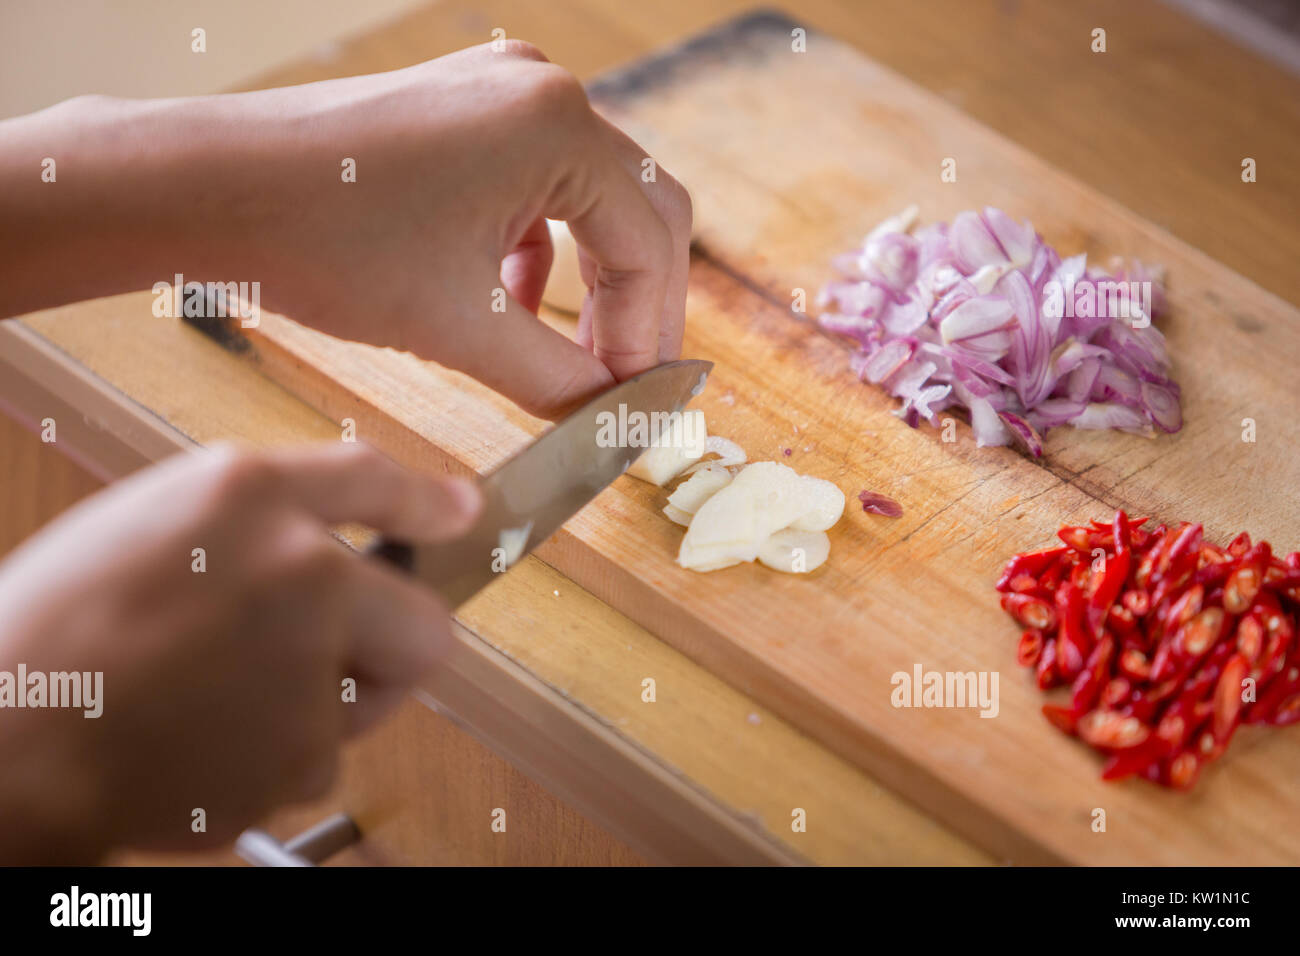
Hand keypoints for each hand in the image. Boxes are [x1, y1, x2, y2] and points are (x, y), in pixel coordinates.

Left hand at [0, 42, 692, 419]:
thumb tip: (608, 419)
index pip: (650, 244)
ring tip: (575, 358)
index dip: (648, 335)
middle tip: (625, 384)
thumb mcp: (457, 326)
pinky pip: (537, 185)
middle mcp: (541, 91)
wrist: (206, 191)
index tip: (630, 403)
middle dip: (638, 306)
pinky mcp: (463, 111)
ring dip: (594, 281)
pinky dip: (542, 252)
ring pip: (593, 199)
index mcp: (556, 127)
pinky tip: (512, 306)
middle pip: (641, 210)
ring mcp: (500, 93)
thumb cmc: (322, 243)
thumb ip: (554, 377)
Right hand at [0, 443, 478, 861]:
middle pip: (425, 628)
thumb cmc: (57, 631)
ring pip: (360, 706)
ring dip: (311, 709)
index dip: (427, 504)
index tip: (463, 515)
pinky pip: (314, 760)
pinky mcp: (300, 755)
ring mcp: (310, 664)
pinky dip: (269, 760)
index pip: (373, 481)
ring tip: (209, 701)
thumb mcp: (155, 522)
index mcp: (245, 495)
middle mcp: (299, 567)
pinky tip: (197, 740)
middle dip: (393, 653)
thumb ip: (267, 515)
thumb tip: (367, 525)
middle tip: (327, 663)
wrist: (2, 738)